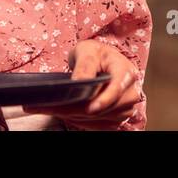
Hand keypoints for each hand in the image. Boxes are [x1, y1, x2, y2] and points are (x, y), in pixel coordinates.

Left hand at [22, 39, 142, 129]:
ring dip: (73, 115)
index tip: (90, 107)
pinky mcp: (116, 118)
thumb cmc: (95, 54)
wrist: (100, 62)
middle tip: (48, 107)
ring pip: (99, 118)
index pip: (118, 88)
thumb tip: (79, 82)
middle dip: (76, 109)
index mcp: (126, 71)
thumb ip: (85, 65)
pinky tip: (63, 113)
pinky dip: (79, 121)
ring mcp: (124, 107)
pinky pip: (97, 125)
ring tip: (50, 108)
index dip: (104, 99)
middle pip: (105, 107)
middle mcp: (129, 91)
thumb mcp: (88, 51)